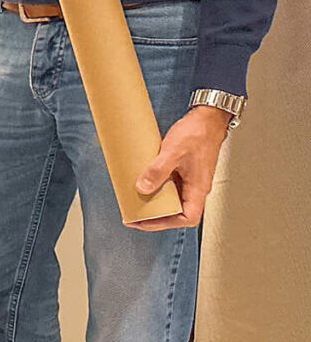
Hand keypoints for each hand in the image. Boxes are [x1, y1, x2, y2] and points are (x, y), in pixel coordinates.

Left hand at [130, 107, 229, 229]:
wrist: (207, 118)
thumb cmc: (197, 133)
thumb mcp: (173, 152)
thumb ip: (158, 170)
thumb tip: (142, 188)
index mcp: (198, 188)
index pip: (187, 218)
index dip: (165, 224)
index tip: (144, 222)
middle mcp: (196, 187)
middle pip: (178, 213)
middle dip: (155, 217)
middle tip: (134, 214)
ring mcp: (191, 180)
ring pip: (173, 200)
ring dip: (155, 203)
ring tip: (134, 202)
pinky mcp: (185, 171)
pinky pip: (170, 186)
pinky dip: (157, 188)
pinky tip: (143, 184)